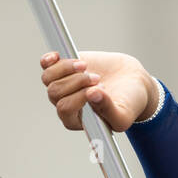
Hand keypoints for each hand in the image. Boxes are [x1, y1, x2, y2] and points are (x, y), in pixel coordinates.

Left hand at [39, 50, 157, 131]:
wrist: (132, 82)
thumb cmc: (128, 104)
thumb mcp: (123, 114)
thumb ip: (109, 111)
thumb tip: (92, 94)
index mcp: (76, 120)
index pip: (64, 109)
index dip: (78, 97)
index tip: (99, 88)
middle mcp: (66, 104)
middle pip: (55, 92)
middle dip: (77, 81)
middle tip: (97, 78)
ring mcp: (63, 86)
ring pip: (48, 78)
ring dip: (66, 68)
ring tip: (86, 66)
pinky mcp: (64, 68)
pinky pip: (45, 65)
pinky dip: (49, 59)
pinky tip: (57, 56)